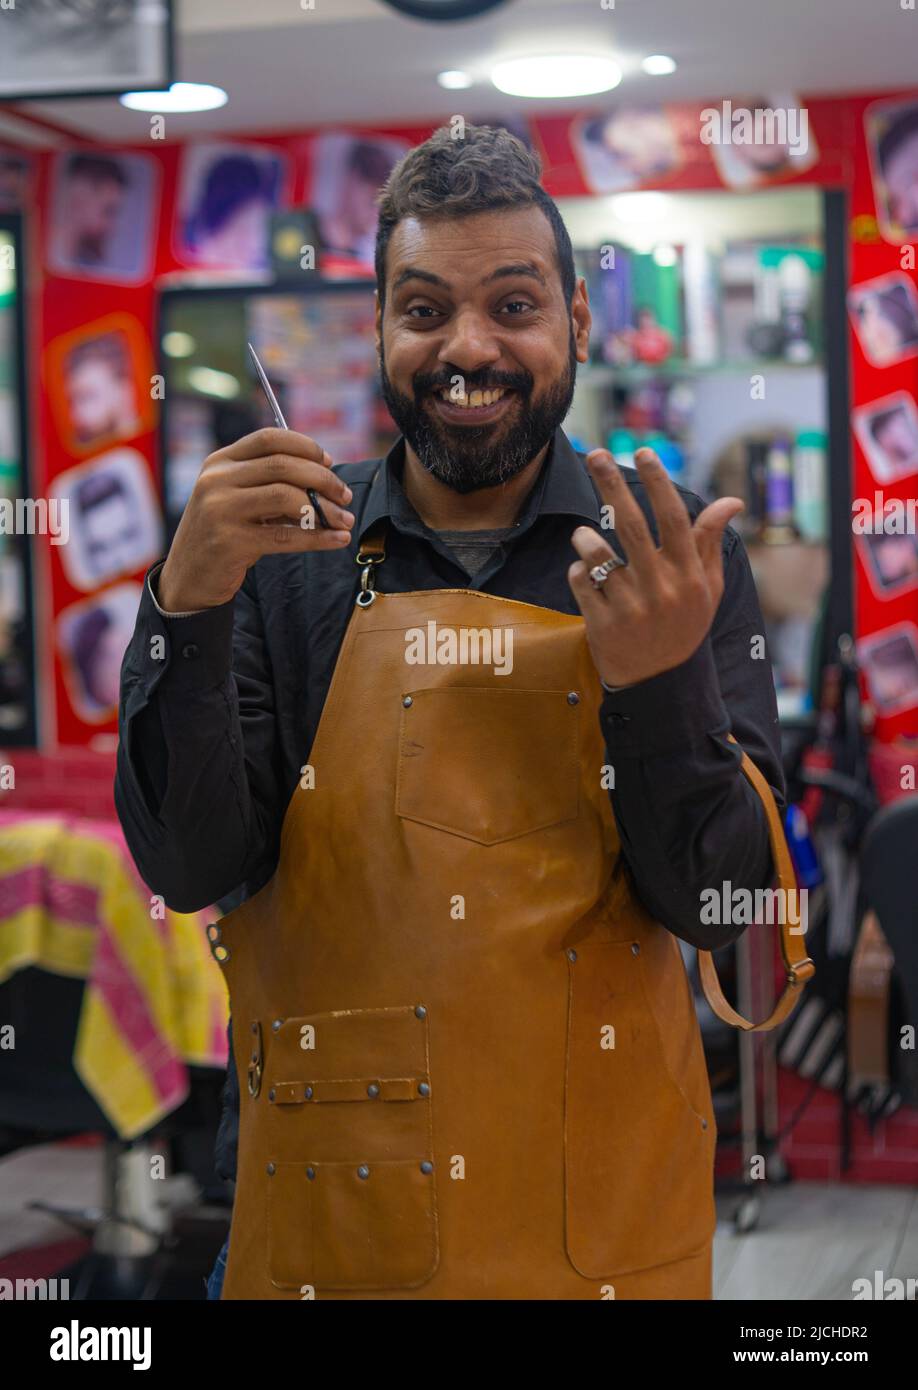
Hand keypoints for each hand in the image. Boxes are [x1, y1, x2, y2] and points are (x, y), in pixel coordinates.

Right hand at [157, 428, 355, 611]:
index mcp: (219, 462)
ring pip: (285, 496)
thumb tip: (326, 479)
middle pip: (282, 465)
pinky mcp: (230, 542)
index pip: (269, 439)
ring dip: (324, 509)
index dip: (306, 447)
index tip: (330, 462)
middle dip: (322, 478)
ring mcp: (220, 510)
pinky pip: (285, 536)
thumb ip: (270, 484)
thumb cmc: (224, 535)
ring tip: (345, 520)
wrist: (189, 579)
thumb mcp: (238, 500)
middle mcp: (216, 480)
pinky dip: (318, 537)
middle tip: (345, 495)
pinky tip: (338, 539)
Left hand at [567, 447, 743, 687]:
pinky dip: (579, 571)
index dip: (659, 483)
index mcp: (688, 575)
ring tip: (585, 537)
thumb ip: (710, 543)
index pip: (674, 519)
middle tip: (596, 454)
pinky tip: (588, 578)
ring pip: (598, 555)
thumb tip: (731, 501)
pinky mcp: (602, 624)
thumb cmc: (683, 624)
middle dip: (612, 485)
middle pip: (632, 525)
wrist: (658, 683)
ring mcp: (630, 608)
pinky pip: (580, 581)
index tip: (645, 451)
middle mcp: (660, 589)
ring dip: (585, 539)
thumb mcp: (707, 588)